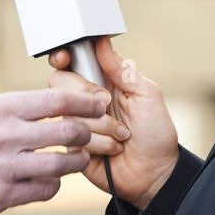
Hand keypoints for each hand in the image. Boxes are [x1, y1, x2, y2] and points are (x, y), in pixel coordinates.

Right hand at [0, 89, 104, 214]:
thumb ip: (21, 108)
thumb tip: (62, 105)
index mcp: (2, 108)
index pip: (58, 100)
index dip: (87, 102)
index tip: (100, 103)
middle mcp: (6, 136)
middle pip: (69, 132)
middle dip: (88, 134)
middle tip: (91, 136)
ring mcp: (5, 168)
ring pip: (62, 165)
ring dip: (76, 162)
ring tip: (75, 159)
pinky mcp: (3, 195)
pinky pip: (46, 191)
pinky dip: (54, 185)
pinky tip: (49, 180)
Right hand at [47, 36, 178, 208]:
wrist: (155, 173)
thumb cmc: (155, 133)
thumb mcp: (146, 94)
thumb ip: (122, 68)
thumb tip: (102, 41)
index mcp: (100, 82)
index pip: (69, 63)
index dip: (62, 57)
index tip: (65, 58)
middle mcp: (83, 101)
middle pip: (59, 84)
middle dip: (86, 93)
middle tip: (107, 104)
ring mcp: (76, 125)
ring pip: (69, 112)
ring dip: (102, 125)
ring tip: (122, 135)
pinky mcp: (73, 147)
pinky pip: (74, 137)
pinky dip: (100, 144)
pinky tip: (113, 150)